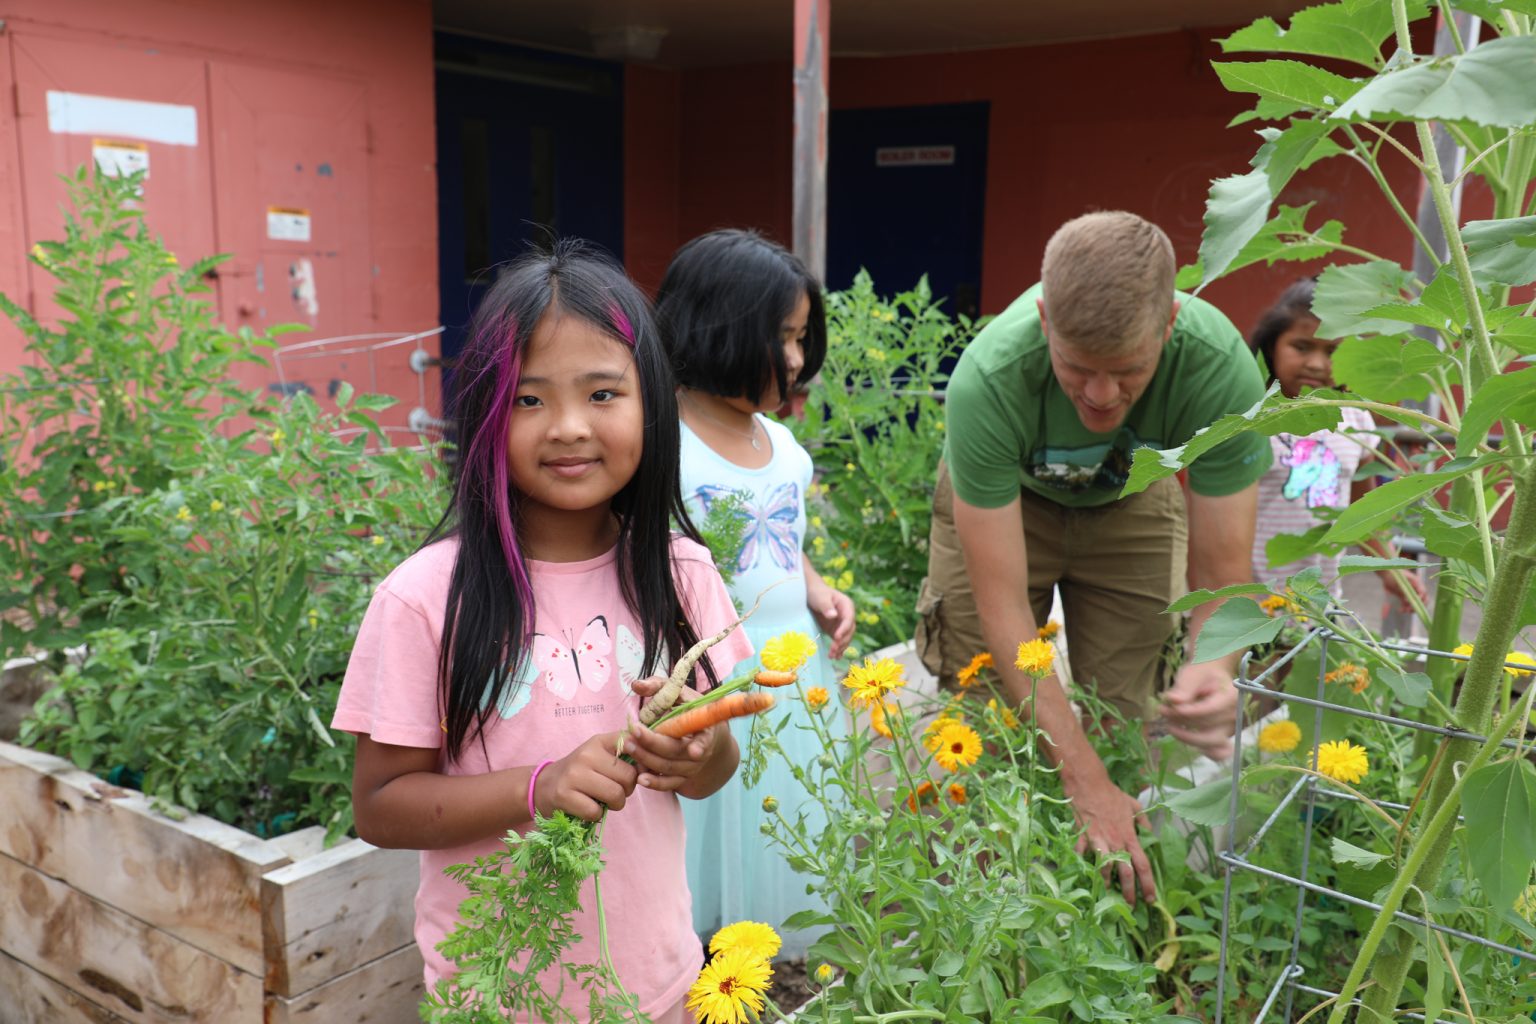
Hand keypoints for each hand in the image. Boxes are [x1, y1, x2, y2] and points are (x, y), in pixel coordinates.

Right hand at [535, 732, 638, 820]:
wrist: (543, 786)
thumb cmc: (581, 772)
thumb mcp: (600, 755)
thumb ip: (625, 754)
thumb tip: (653, 764)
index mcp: (599, 741)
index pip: (633, 745)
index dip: (643, 762)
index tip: (638, 772)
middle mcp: (587, 754)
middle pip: (628, 776)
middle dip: (628, 790)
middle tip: (615, 791)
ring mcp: (574, 774)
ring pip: (615, 794)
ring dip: (616, 804)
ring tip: (605, 801)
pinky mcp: (564, 795)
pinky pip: (596, 812)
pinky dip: (596, 815)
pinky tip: (587, 808)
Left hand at [623, 676, 721, 791]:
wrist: (702, 732)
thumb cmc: (688, 708)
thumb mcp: (678, 693)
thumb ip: (658, 686)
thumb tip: (636, 685)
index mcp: (705, 727)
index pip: (704, 738)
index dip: (700, 745)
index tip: (694, 750)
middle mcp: (701, 750)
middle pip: (676, 751)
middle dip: (653, 744)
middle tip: (632, 734)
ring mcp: (691, 767)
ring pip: (668, 767)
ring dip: (647, 759)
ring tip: (629, 747)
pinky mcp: (681, 778)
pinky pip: (668, 784)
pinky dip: (654, 783)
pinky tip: (640, 778)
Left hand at [808, 585, 855, 658]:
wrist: (810, 593)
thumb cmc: (816, 593)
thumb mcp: (820, 597)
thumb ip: (826, 606)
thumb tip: (834, 615)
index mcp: (847, 606)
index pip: (849, 619)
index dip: (844, 629)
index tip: (836, 637)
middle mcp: (847, 616)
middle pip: (849, 631)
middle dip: (842, 641)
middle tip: (833, 650)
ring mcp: (841, 624)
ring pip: (845, 638)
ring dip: (840, 648)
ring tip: (832, 656)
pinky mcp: (835, 630)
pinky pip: (839, 641)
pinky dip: (838, 649)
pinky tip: (835, 657)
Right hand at [1064, 770, 1155, 903]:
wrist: (1088, 784)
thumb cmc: (1111, 794)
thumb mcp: (1134, 805)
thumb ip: (1143, 822)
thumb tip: (1149, 834)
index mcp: (1129, 836)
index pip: (1142, 865)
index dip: (1147, 884)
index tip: (1150, 898)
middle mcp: (1116, 842)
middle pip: (1125, 872)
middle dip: (1128, 892)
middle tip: (1131, 905)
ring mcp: (1098, 840)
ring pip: (1103, 869)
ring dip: (1106, 883)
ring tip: (1109, 892)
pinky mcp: (1082, 837)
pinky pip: (1081, 855)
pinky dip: (1081, 864)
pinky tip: (1083, 872)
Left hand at [1161, 660, 1239, 758]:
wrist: (1209, 676)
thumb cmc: (1201, 673)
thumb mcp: (1192, 673)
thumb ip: (1184, 687)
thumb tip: (1173, 700)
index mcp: (1231, 697)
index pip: (1210, 710)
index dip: (1188, 712)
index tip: (1168, 706)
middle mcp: (1234, 716)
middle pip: (1208, 727)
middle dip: (1182, 721)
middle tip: (1162, 710)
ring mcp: (1229, 729)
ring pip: (1209, 742)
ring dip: (1185, 735)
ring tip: (1168, 723)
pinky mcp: (1221, 738)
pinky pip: (1218, 753)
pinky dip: (1203, 751)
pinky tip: (1187, 739)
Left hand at [1381, 568, 1426, 614]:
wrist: (1386, 572)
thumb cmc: (1392, 575)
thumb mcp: (1396, 582)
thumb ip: (1402, 590)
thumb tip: (1406, 600)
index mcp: (1416, 582)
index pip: (1423, 592)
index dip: (1420, 599)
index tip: (1413, 603)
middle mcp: (1416, 587)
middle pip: (1422, 598)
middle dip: (1418, 605)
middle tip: (1410, 610)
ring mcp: (1411, 591)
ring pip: (1415, 602)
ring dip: (1411, 608)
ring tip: (1404, 611)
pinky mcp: (1405, 595)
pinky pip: (1408, 603)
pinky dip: (1405, 607)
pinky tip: (1401, 610)